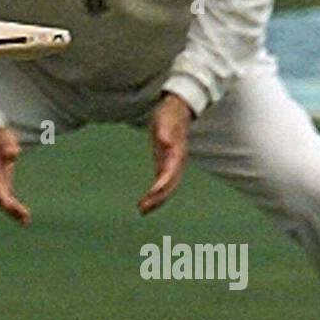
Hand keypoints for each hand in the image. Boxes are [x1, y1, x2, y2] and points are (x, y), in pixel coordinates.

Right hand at [0, 126, 30, 224]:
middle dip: (11, 210)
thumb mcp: (2, 137)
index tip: (13, 207)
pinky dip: (14, 207)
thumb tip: (13, 153)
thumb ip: (7, 145)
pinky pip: (7, 199)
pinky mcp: (1, 183)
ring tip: (26, 221)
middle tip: (26, 219)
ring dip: (13, 212)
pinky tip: (23, 216)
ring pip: (2, 202)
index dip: (4, 199)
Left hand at [138, 93, 192, 214]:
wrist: (177, 109)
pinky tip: (145, 202)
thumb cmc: (170, 113)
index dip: (162, 185)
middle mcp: (177, 162)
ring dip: (156, 201)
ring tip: (141, 210)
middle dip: (158, 199)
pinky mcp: (165, 164)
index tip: (152, 193)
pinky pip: (162, 184)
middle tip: (142, 209)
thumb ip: (166, 130)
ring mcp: (172, 165)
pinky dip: (154, 194)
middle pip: (170, 186)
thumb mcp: (166, 119)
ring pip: (167, 188)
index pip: (171, 173)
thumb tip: (165, 141)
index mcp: (177, 153)